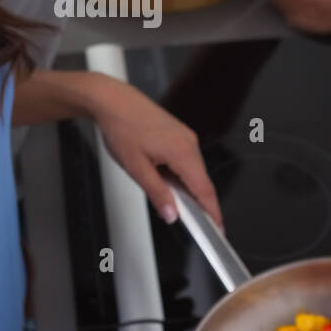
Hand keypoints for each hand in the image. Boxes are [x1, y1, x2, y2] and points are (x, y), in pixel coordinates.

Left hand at [88, 74, 222, 227]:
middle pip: (202, 182)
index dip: (213, 212)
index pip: (205, 189)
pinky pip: (186, 160)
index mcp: (182, 151)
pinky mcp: (179, 134)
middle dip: (197, 203)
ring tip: (162, 192)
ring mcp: (186, 137)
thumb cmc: (122, 127)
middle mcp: (189, 143)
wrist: (113, 101)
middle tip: (188, 221)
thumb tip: (172, 214)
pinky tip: (161, 175)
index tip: (217, 230)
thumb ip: (157, 193)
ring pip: (193, 171)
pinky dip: (179, 174)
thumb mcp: (136, 168)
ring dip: (184, 187)